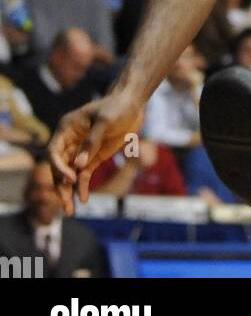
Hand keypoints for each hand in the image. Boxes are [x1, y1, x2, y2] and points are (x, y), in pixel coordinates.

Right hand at [48, 92, 144, 213]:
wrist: (133, 104)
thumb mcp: (105, 121)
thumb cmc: (117, 107)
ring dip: (68, 192)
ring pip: (69, 175)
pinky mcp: (93, 157)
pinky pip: (83, 175)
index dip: (58, 168)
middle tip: (65, 205)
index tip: (71, 179)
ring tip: (70, 211)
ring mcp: (81, 150)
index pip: (53, 152)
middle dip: (61, 186)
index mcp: (67, 129)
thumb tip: (78, 166)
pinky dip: (82, 187)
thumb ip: (92, 142)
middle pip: (59, 167)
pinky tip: (83, 199)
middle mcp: (70, 141)